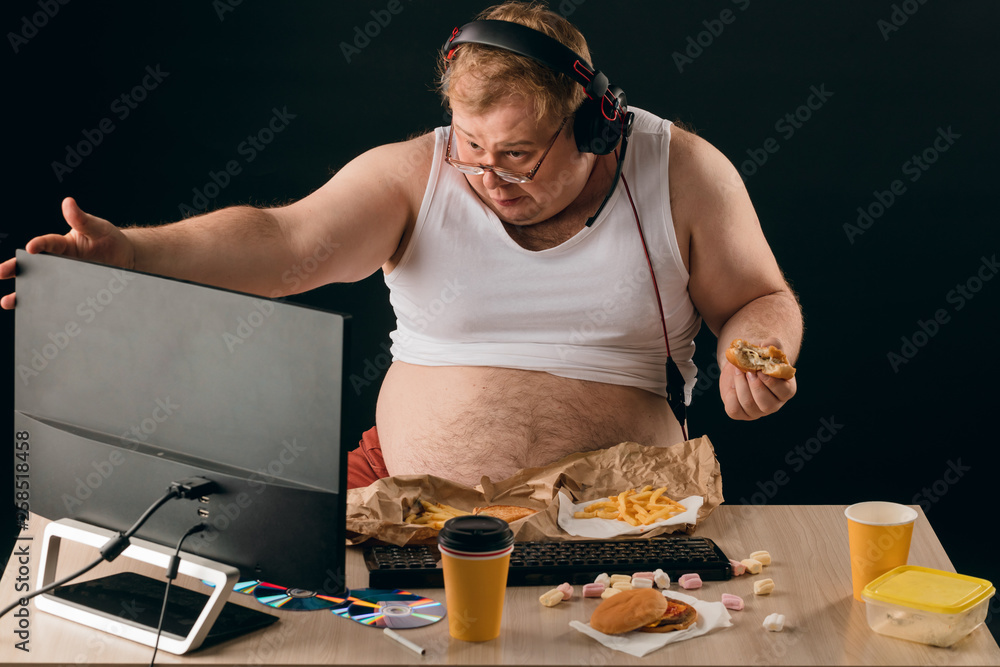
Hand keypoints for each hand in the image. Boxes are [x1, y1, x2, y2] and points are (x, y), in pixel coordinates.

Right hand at [0, 197, 134, 308]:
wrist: (126, 260)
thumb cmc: (110, 240)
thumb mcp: (98, 227)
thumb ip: (83, 219)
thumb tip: (68, 202)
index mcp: (62, 244)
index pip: (48, 243)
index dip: (39, 244)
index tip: (31, 247)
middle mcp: (58, 261)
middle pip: (33, 265)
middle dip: (15, 269)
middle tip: (1, 272)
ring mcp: (64, 278)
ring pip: (40, 285)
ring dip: (24, 293)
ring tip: (8, 301)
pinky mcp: (72, 291)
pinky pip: (57, 298)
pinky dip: (46, 306)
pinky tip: (35, 313)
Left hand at [719, 339, 797, 419]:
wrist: (742, 364)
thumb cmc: (759, 357)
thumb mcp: (767, 348)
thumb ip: (771, 344)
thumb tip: (766, 344)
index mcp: (786, 390)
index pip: (785, 392)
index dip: (772, 382)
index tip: (761, 370)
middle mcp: (774, 404)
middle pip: (767, 404)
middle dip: (755, 386)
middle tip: (748, 371)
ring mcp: (757, 411)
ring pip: (749, 405)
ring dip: (741, 385)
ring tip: (738, 371)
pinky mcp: (740, 412)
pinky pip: (734, 410)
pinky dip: (731, 396)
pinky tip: (732, 385)